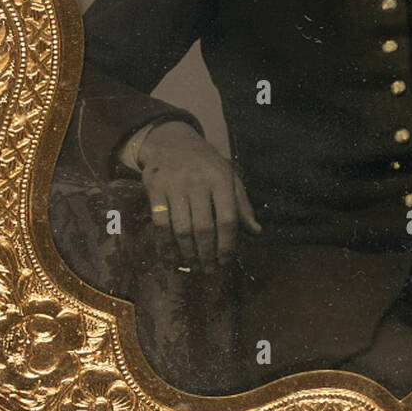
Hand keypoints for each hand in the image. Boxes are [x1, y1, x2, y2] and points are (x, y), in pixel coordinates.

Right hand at [136, 121, 260, 270]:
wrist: (172, 141)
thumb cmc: (206, 164)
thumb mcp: (229, 177)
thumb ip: (242, 205)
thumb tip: (256, 232)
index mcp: (221, 179)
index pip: (228, 219)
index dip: (227, 244)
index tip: (226, 261)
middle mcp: (199, 182)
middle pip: (204, 228)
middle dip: (207, 254)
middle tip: (209, 269)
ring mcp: (175, 185)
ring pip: (181, 229)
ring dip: (187, 253)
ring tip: (192, 265)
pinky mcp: (155, 188)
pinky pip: (160, 224)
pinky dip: (165, 245)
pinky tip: (171, 256)